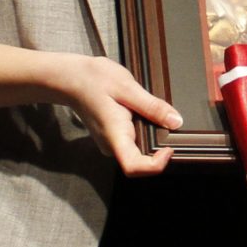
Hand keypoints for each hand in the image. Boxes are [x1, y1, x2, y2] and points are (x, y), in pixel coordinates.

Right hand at [65, 55, 181, 176]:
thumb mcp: (127, 87)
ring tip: (151, 112)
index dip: (156, 165)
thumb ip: (151, 106)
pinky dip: (143, 132)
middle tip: (166, 122)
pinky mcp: (112, 139)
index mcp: (114, 135)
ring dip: (152, 138)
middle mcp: (111, 145)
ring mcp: (111, 144)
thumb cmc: (93, 79)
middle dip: (159, 148)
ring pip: (138, 152)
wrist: (71, 79)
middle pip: (140, 162)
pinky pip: (133, 143)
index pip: (134, 167)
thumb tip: (175, 121)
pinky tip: (142, 113)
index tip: (169, 147)